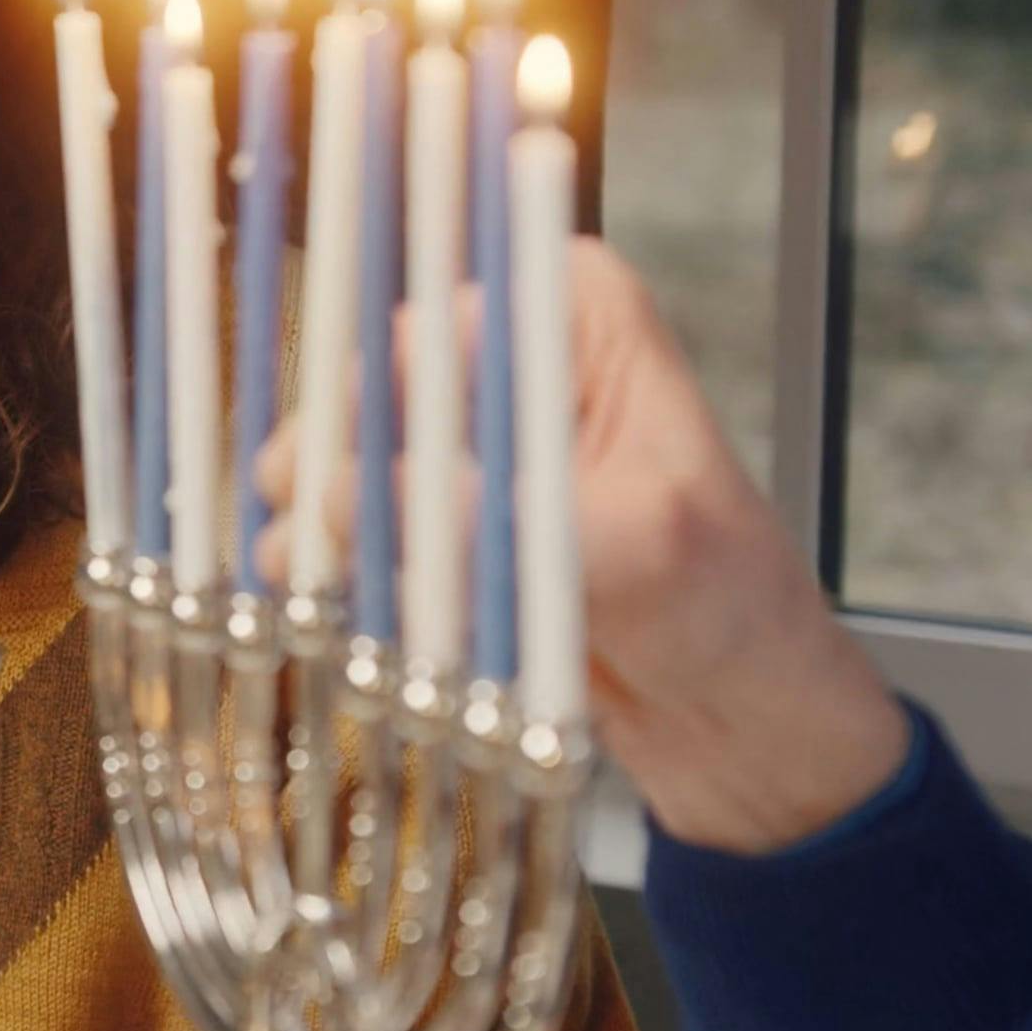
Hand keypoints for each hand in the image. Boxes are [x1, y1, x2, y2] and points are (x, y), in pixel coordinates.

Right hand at [255, 241, 906, 851]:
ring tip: (293, 578)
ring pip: (356, 461)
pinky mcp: (446, 521)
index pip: (438, 317)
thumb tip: (359, 496)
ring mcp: (470, 442)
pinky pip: (364, 530)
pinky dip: (340, 569)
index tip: (330, 461)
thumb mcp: (636, 550)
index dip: (372, 385)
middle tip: (295, 524)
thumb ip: (503, 517)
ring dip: (322, 523)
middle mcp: (513, 359)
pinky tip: (323, 608)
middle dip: (331, 460)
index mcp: (575, 314)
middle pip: (378, 387)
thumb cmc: (732, 609)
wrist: (738, 716)